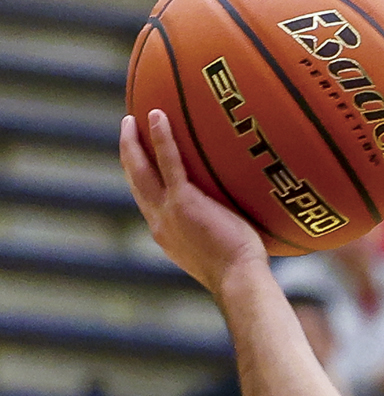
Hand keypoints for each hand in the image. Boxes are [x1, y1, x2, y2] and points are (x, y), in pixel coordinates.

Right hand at [121, 110, 272, 293]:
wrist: (239, 280)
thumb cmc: (243, 272)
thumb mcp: (223, 250)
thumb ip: (222, 233)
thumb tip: (245, 221)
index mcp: (166, 234)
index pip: (148, 202)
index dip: (140, 181)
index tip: (140, 164)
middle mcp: (159, 222)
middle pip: (135, 182)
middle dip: (128, 155)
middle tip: (126, 132)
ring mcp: (167, 211)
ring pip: (140, 169)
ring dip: (133, 142)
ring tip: (131, 118)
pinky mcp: (183, 201)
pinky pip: (168, 161)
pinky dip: (160, 137)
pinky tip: (157, 115)